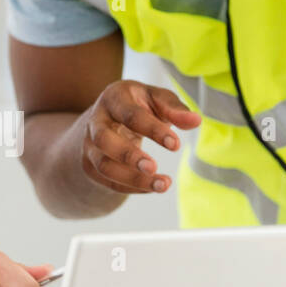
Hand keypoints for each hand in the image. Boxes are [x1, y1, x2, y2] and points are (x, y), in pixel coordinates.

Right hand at [80, 79, 200, 195]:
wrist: (108, 118)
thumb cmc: (139, 105)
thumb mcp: (157, 99)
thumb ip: (175, 109)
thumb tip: (196, 121)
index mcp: (114, 98)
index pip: (130, 115)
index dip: (153, 130)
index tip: (176, 145)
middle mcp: (96, 121)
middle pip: (104, 140)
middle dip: (128, 155)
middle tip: (154, 167)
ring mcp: (89, 145)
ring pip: (104, 166)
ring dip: (133, 179)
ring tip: (163, 185)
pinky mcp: (90, 165)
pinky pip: (108, 181)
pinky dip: (132, 188)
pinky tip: (153, 187)